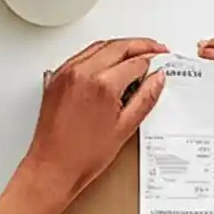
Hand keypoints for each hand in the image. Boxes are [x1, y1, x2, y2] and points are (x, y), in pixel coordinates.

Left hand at [25, 38, 168, 200]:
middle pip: (118, 46)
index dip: (152, 61)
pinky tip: (109, 61)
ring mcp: (66, 72)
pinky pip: (82, 55)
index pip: (136, 61)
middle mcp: (82, 72)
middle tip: (155, 49)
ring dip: (120, 46)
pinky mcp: (56, 77)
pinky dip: (100, 53)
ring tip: (136, 53)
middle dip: (140, 45)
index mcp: (102, 84)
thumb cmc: (82, 155)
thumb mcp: (125, 127)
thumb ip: (145, 98)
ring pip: (99, 46)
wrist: (52, 167)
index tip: (161, 63)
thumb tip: (157, 79)